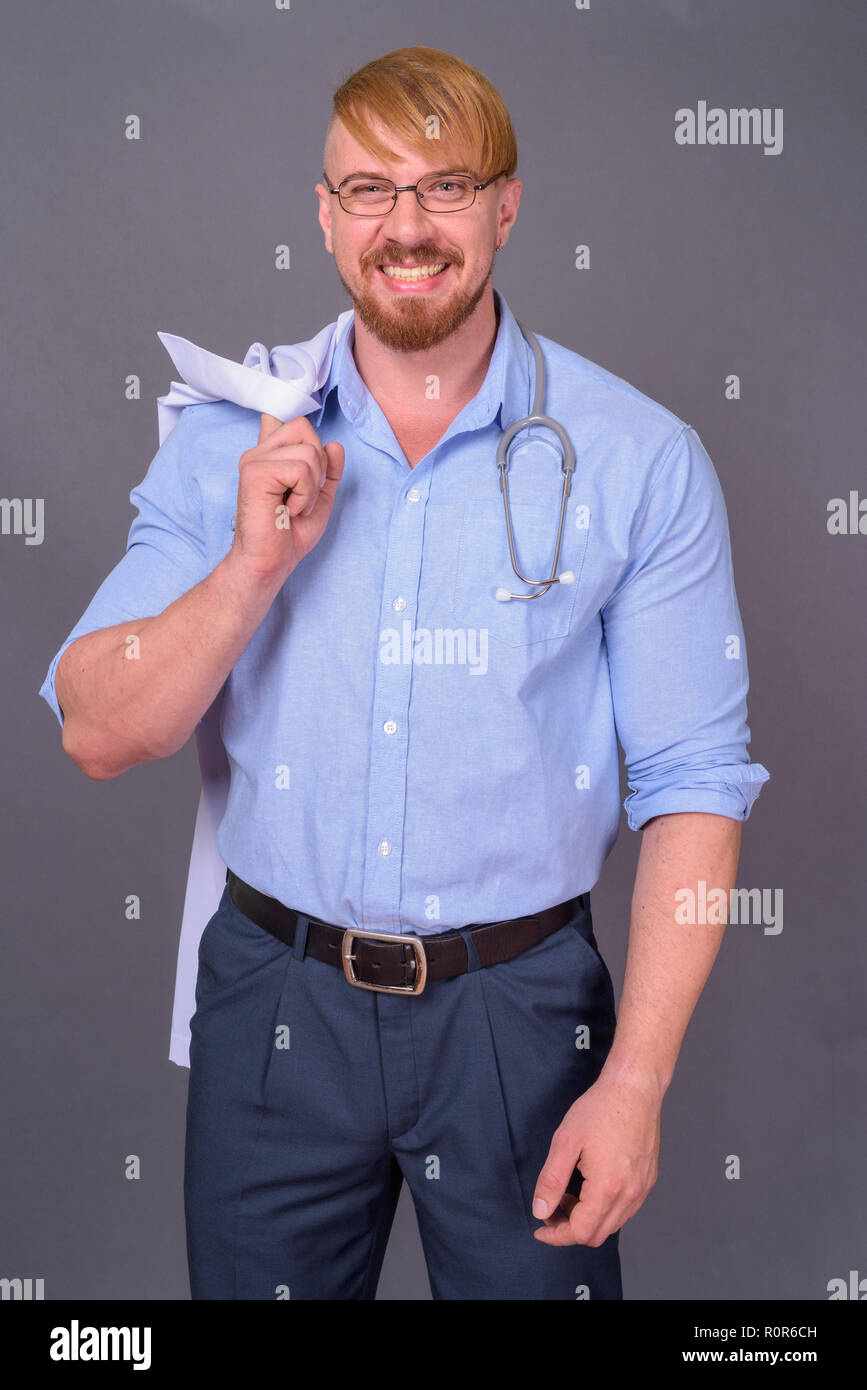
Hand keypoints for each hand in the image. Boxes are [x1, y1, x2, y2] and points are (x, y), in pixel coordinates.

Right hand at [231, 412, 344, 582]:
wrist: (270, 563)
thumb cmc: (290, 535)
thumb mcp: (319, 497)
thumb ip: (329, 471)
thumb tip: (335, 445)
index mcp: (270, 455)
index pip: (299, 426)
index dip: (316, 452)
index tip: (305, 485)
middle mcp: (259, 453)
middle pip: (304, 430)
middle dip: (318, 468)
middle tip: (303, 498)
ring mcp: (254, 460)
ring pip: (308, 452)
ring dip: (312, 487)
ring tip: (296, 508)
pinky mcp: (254, 473)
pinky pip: (300, 469)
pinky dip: (304, 495)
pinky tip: (289, 511)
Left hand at [531, 1070, 661, 1246]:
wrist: (634, 1088)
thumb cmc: (600, 1109)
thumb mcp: (565, 1142)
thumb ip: (551, 1181)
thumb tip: (540, 1211)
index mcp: (607, 1188)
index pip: (580, 1233)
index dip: (556, 1235)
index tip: (540, 1228)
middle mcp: (629, 1195)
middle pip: (597, 1235)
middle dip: (570, 1229)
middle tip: (552, 1208)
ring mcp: (642, 1189)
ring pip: (612, 1224)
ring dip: (588, 1219)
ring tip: (571, 1193)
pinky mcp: (648, 1180)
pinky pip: (625, 1209)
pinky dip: (605, 1209)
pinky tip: (591, 1186)